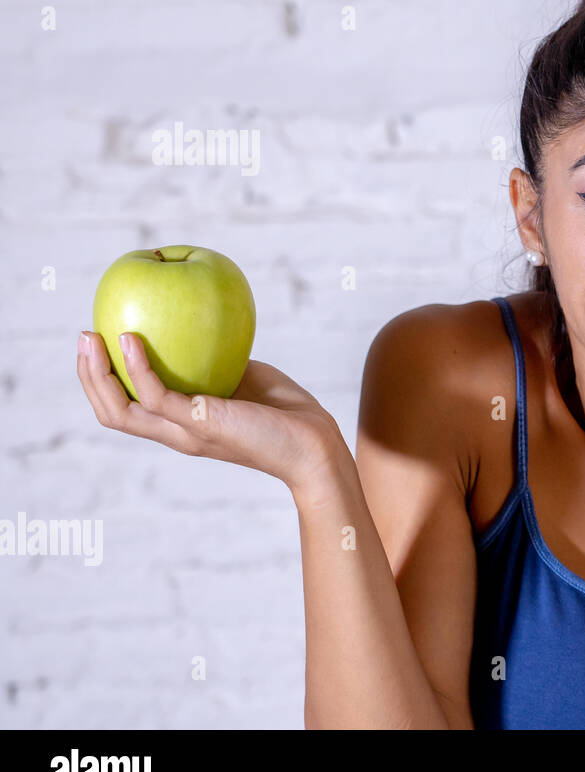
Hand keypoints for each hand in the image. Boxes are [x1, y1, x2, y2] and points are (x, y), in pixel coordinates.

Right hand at [76, 329, 346, 489]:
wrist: (313, 443)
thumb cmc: (283, 411)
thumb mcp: (242, 378)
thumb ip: (215, 362)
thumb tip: (200, 327)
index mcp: (181, 424)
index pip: (127, 409)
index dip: (103, 381)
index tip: (98, 343)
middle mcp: (175, 432)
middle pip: (111, 412)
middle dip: (88, 376)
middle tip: (83, 336)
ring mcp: (185, 431)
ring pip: (120, 410)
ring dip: (97, 374)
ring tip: (92, 337)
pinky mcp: (201, 424)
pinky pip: (156, 395)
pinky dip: (137, 368)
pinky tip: (131, 340)